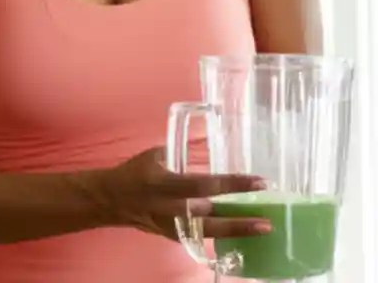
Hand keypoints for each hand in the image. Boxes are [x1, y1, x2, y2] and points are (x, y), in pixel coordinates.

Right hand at [92, 147, 272, 240]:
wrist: (110, 201)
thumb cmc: (135, 171)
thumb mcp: (157, 154)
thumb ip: (183, 151)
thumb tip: (210, 138)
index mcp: (165, 184)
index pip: (205, 185)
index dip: (233, 184)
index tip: (259, 182)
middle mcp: (171, 209)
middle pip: (211, 218)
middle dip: (241, 220)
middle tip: (267, 220)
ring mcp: (172, 227)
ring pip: (210, 234)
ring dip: (237, 232)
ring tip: (262, 229)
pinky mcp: (173, 237)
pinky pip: (202, 238)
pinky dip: (223, 236)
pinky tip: (243, 233)